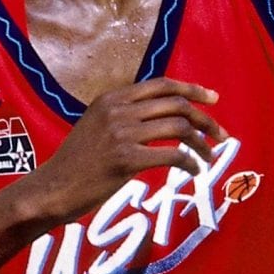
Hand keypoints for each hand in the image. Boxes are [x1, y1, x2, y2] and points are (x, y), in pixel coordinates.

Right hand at [26, 79, 222, 225]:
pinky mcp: (126, 160)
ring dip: (202, 143)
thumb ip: (123, 116)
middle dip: (205, 119)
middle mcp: (117, 110)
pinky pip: (173, 156)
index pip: (162, 84)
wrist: (52, 189)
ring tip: (210, 157)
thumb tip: (159, 117)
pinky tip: (194, 172)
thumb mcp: (96, 126)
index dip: (192, 90)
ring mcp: (121, 133)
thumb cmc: (76, 164)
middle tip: (221, 135)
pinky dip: (190, 164)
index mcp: (112, 98)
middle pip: (176, 104)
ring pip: (179, 128)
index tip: (212, 100)